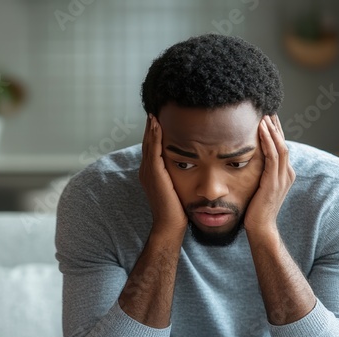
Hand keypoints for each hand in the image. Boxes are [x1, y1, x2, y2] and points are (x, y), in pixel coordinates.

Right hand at [139, 114, 186, 236]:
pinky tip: (158, 124)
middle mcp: (146, 170)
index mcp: (151, 173)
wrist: (170, 226)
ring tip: (155, 111)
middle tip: (156, 108)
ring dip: (151, 126)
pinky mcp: (154, 174)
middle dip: (151, 126)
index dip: (154, 132)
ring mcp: (148, 172)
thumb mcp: (178, 188)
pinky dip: (154, 136)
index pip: (152, 147)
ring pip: (148, 143)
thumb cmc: (177, 211)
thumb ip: (180, 176)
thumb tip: (192, 166)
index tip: (160, 118)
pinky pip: (153, 150)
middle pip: (148, 142)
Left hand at [243, 114, 295, 236]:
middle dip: (275, 125)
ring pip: (279, 146)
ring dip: (271, 130)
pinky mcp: (274, 182)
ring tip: (263, 115)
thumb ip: (257, 173)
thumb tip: (246, 161)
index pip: (280, 146)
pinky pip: (272, 156)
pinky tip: (261, 130)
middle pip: (282, 142)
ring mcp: (282, 177)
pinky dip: (267, 142)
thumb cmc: (255, 209)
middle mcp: (287, 173)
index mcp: (284, 173)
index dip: (274, 131)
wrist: (260, 228)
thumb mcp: (257, 186)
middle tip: (266, 108)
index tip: (266, 116)